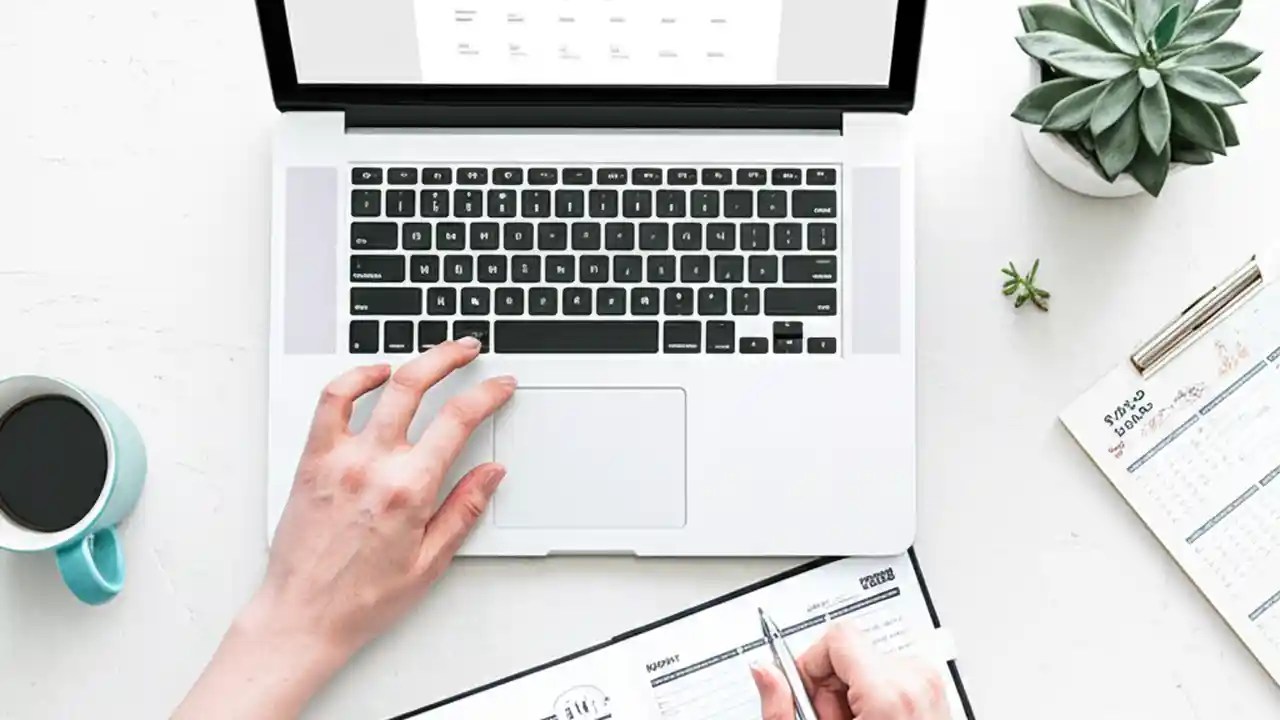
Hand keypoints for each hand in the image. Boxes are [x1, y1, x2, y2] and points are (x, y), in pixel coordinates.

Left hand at [176, 338, 514, 719]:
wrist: (302, 616)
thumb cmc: (361, 599)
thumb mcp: (430, 561)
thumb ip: (464, 509)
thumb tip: (491, 473)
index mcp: (410, 490)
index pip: (458, 420)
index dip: (487, 394)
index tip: (500, 386)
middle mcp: (374, 466)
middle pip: (417, 385)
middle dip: (450, 357)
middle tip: (468, 350)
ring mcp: (339, 458)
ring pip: (377, 386)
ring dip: (407, 361)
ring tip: (427, 355)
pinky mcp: (312, 460)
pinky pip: (329, 402)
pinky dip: (352, 379)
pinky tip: (372, 375)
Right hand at [751, 622, 949, 719]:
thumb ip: (782, 708)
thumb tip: (764, 672)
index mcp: (890, 692)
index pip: (838, 637)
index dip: (812, 665)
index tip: (807, 695)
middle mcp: (917, 681)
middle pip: (851, 651)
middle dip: (831, 687)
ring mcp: (930, 686)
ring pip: (869, 664)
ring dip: (852, 695)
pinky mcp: (934, 693)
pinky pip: (891, 677)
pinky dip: (874, 700)